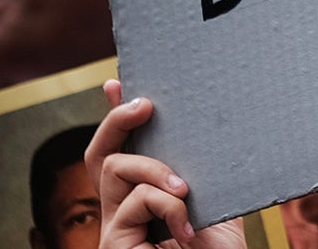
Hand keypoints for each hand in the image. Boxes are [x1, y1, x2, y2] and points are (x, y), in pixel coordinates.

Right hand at [87, 81, 248, 248]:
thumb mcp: (217, 205)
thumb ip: (206, 175)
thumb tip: (212, 132)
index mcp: (145, 198)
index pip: (122, 150)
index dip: (115, 116)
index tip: (116, 83)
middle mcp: (122, 210)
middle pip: (100, 154)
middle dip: (115, 120)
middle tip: (142, 103)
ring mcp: (114, 227)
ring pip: (114, 168)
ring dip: (153, 168)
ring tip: (185, 190)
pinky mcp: (113, 243)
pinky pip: (136, 201)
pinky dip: (166, 206)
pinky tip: (187, 229)